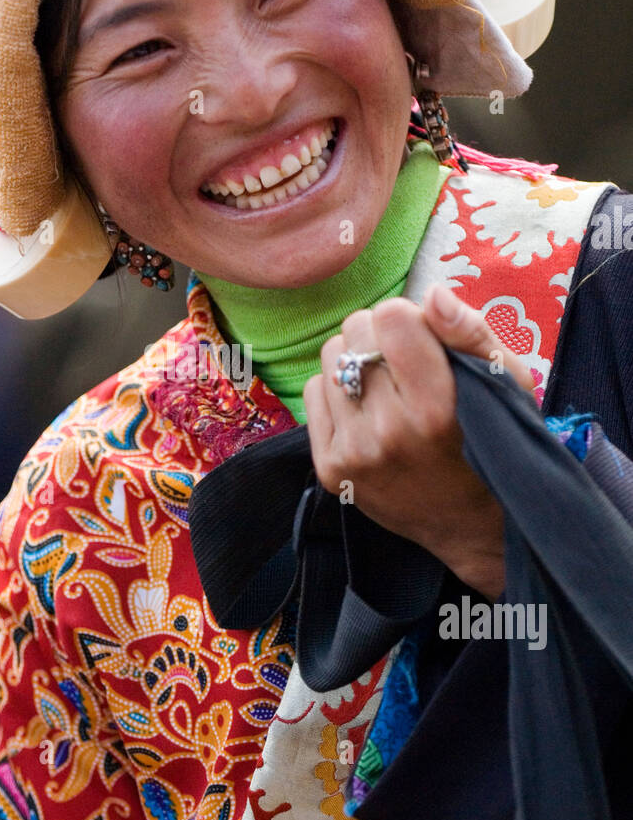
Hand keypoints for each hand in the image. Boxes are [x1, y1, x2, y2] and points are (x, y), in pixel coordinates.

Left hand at [302, 284, 534, 598]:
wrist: (473, 526)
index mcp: (437, 408)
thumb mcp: (507, 384)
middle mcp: (390, 432)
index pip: (391, 317)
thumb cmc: (495, 441)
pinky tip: (367, 413)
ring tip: (387, 390)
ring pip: (330, 356)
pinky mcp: (329, 468)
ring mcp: (354, 453)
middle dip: (380, 337)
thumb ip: (471, 333)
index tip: (424, 342)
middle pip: (355, 331)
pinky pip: (312, 391)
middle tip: (404, 366)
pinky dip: (337, 393)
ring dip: (356, 363)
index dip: (409, 320)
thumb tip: (431, 293)